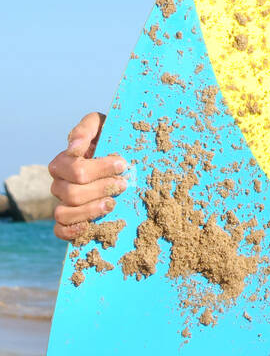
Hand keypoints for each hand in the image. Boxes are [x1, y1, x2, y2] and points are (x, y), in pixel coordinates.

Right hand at [48, 111, 126, 241]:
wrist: (121, 155)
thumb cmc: (108, 137)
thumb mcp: (100, 125)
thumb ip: (85, 129)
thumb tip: (73, 148)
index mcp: (63, 162)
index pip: (75, 170)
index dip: (100, 169)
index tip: (122, 164)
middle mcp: (59, 183)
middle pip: (72, 193)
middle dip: (101, 188)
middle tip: (123, 183)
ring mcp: (63, 202)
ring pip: (64, 212)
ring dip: (90, 210)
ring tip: (112, 203)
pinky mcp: (69, 219)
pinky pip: (60, 230)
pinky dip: (71, 231)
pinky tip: (88, 226)